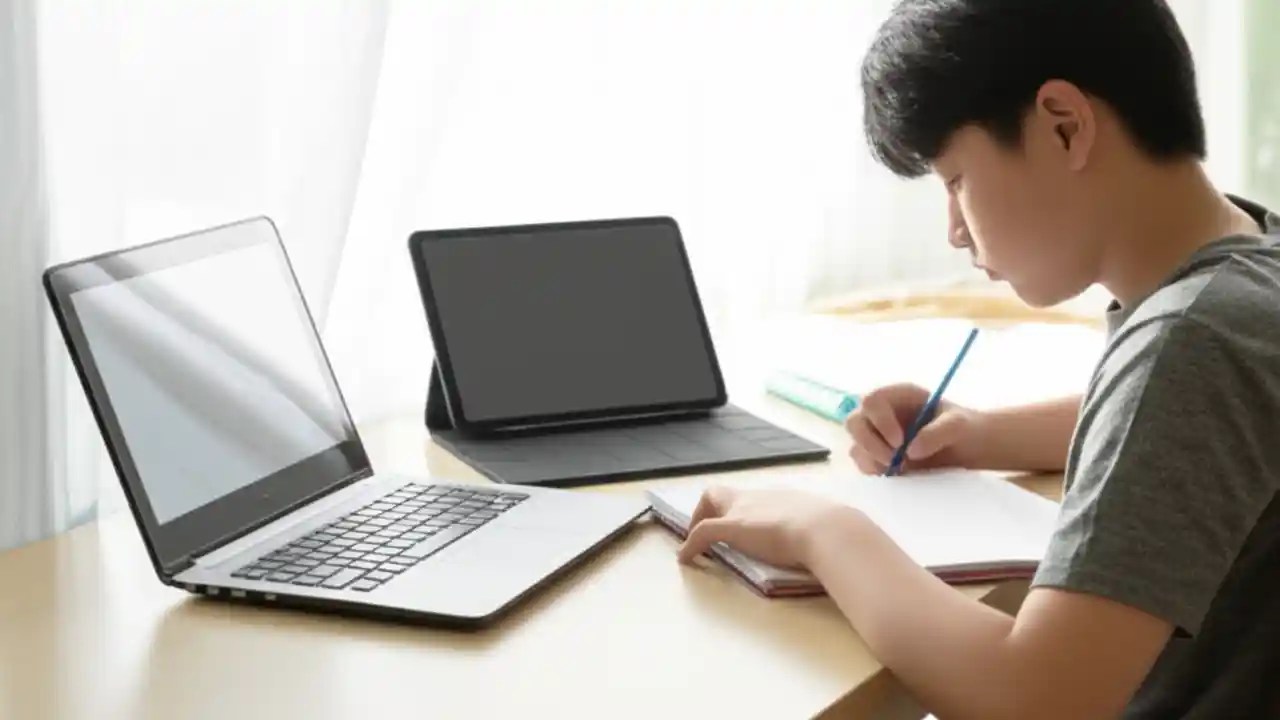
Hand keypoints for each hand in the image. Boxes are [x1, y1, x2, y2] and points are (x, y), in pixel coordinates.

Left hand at [677, 486, 860, 567]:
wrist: (828, 530)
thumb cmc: (834, 530)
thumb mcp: (826, 527)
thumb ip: (824, 532)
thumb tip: (844, 543)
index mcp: (781, 498)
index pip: (752, 497)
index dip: (740, 510)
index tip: (738, 525)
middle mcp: (758, 498)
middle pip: (723, 491)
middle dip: (709, 509)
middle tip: (705, 531)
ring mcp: (744, 510)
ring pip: (710, 500)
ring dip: (698, 521)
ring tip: (692, 543)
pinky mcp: (733, 527)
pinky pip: (702, 532)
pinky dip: (690, 545)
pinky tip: (686, 558)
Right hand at [845, 383, 980, 473]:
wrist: (969, 450)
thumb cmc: (963, 428)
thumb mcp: (958, 425)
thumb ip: (937, 432)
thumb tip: (910, 451)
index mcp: (896, 396)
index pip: (872, 401)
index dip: (880, 421)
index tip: (900, 442)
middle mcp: (881, 414)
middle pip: (854, 423)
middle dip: (870, 444)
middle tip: (895, 461)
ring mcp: (877, 436)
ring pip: (856, 446)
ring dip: (873, 461)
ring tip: (902, 470)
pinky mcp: (878, 458)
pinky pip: (863, 465)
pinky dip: (876, 472)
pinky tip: (898, 475)